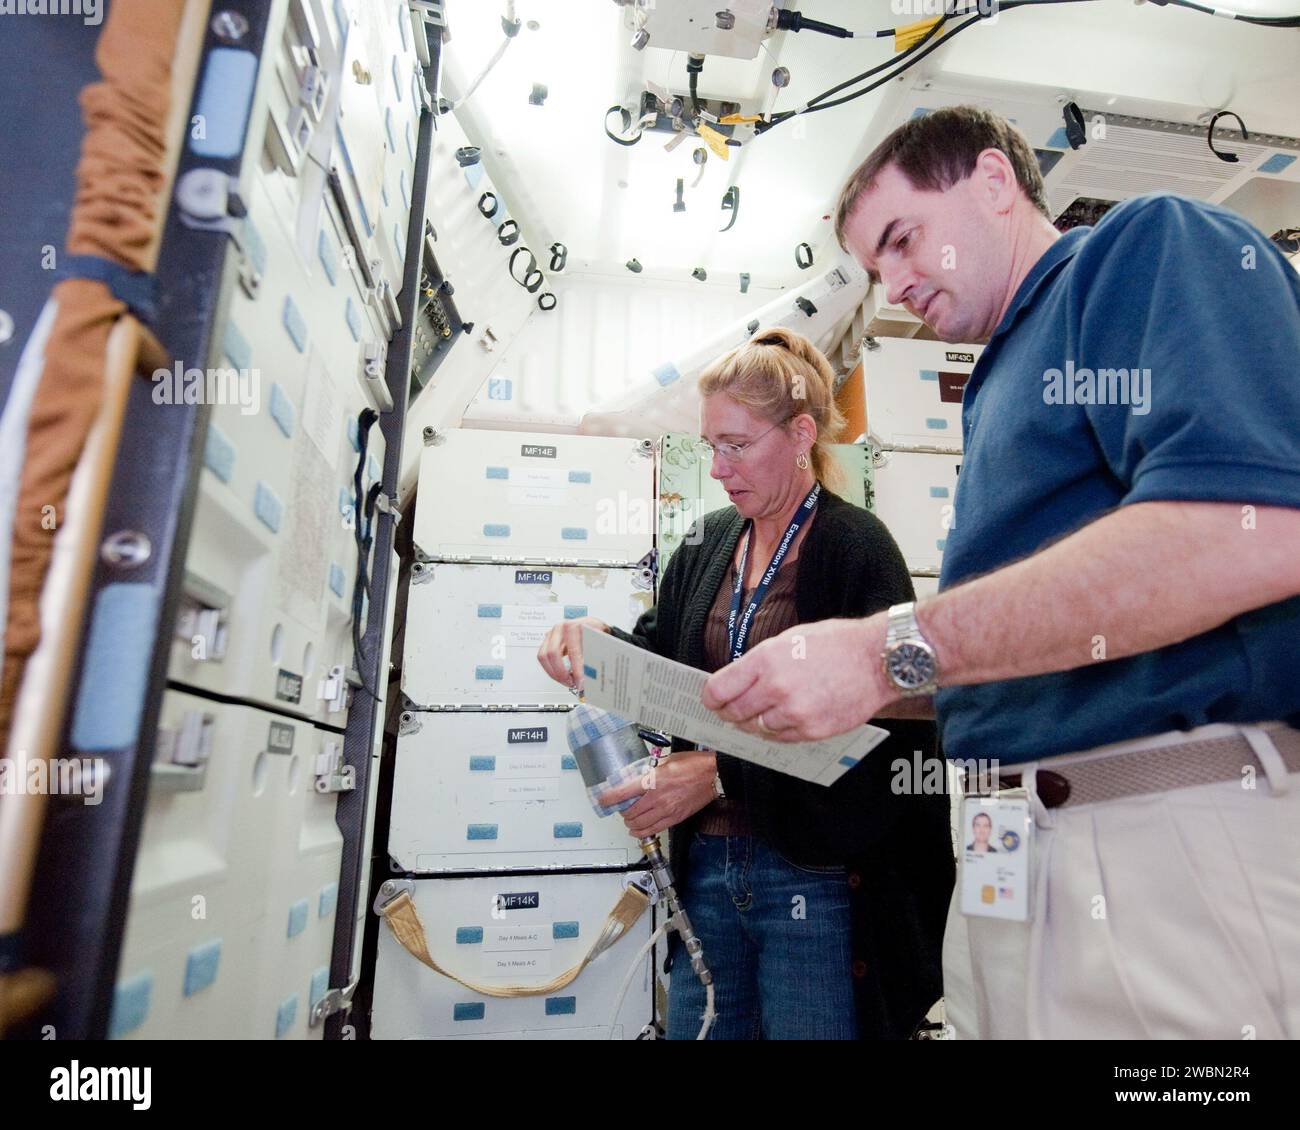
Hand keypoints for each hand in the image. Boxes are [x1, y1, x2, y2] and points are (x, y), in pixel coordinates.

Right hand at [536, 616, 609, 689]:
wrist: (591, 625)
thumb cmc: (596, 631)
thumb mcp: (601, 639)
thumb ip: (596, 654)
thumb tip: (593, 672)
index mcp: (574, 626)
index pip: (572, 650)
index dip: (576, 669)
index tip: (581, 681)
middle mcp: (560, 628)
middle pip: (553, 653)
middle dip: (561, 673)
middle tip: (572, 683)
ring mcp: (552, 634)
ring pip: (544, 656)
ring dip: (554, 673)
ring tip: (567, 681)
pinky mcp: (547, 641)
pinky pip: (542, 658)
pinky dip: (551, 670)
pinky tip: (562, 675)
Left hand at [598, 749, 717, 838]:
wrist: (713, 775)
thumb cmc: (694, 765)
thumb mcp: (666, 761)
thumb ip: (650, 770)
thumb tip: (637, 775)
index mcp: (653, 780)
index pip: (623, 793)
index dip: (609, 798)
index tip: (602, 800)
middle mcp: (657, 797)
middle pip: (629, 812)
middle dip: (622, 812)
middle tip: (620, 808)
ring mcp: (666, 810)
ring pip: (639, 824)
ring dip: (630, 823)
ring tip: (628, 819)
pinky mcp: (675, 818)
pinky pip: (653, 830)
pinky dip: (641, 832)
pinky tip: (637, 830)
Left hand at [701, 614, 898, 741]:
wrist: (876, 660)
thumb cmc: (835, 644)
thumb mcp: (788, 640)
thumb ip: (759, 663)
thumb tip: (736, 682)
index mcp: (766, 660)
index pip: (719, 689)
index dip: (710, 698)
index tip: (711, 700)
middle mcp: (776, 688)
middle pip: (734, 713)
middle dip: (728, 713)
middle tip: (729, 712)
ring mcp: (794, 712)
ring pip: (757, 729)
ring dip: (754, 723)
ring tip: (759, 714)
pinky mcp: (812, 730)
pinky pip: (781, 738)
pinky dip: (777, 731)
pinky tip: (782, 720)